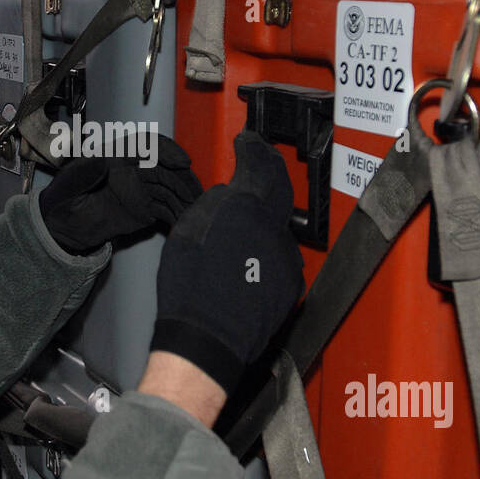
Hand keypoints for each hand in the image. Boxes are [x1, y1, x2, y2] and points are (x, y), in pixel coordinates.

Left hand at [37, 134, 202, 253]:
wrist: (63, 225)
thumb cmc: (62, 198)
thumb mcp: (68, 183)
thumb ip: (85, 172)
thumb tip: (105, 162)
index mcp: (116, 155)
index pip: (147, 145)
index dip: (168, 151)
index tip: (182, 162)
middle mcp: (133, 169)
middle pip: (165, 167)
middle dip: (184, 178)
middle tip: (197, 191)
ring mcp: (141, 189)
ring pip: (170, 187)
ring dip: (186, 196)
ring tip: (199, 207)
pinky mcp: (144, 208)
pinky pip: (166, 208)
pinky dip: (178, 213)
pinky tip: (187, 220)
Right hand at [149, 130, 304, 394]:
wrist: (208, 337)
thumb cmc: (189, 286)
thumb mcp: (188, 227)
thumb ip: (215, 202)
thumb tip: (230, 194)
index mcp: (247, 206)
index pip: (259, 164)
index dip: (253, 148)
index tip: (248, 141)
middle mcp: (275, 227)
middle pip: (279, 189)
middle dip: (268, 174)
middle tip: (256, 163)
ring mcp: (287, 256)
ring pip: (279, 225)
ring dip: (266, 218)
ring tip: (245, 222)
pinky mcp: (291, 283)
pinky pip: (281, 254)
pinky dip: (268, 248)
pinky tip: (250, 257)